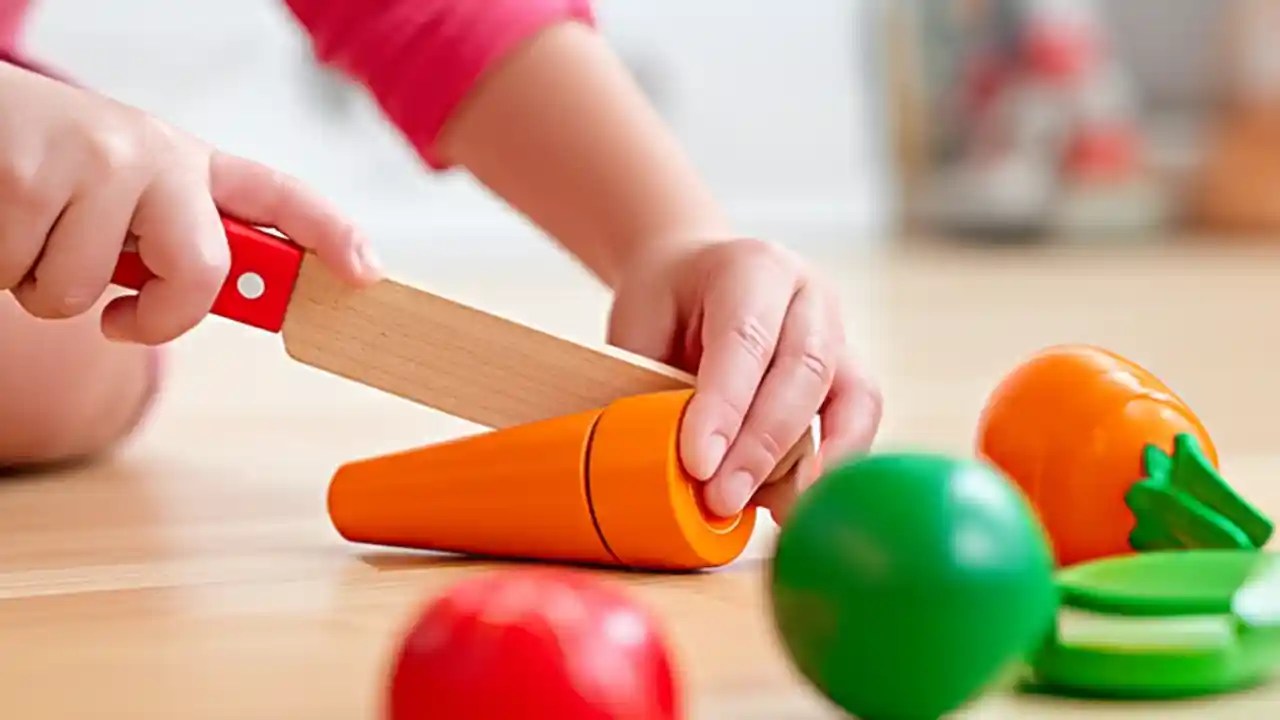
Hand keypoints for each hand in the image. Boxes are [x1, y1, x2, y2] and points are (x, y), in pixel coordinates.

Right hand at [0, 61, 380, 343]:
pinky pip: (24, 280)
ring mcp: (94, 161)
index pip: (276, 195)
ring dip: (43, 284)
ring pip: (86, 294)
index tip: (366, 271)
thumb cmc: (44, 167)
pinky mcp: (27, 178)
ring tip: (28, 227)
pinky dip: (1, 270)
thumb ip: (171, 237)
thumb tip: (215, 299)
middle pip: (203, 273)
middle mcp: (153, 153)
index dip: (331, 233)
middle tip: (121, 316)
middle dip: (158, 316)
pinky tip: (0, 220)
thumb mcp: (120, 192)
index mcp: (184, 162)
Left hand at [607, 238, 881, 521]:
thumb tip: (669, 466)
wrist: (695, 277)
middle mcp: (809, 295)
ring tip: (774, 512)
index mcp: (752, 267)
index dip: (725, 404)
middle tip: (721, 497)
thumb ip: (656, 386)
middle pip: (803, 370)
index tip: (697, 461)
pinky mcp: (851, 374)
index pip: (746, 338)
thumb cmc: (666, 307)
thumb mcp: (642, 329)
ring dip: (810, 464)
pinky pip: (859, 421)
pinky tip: (797, 504)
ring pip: (849, 399)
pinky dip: (833, 468)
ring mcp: (839, 333)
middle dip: (762, 444)